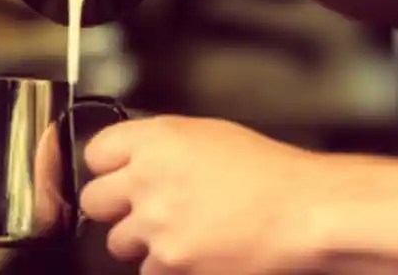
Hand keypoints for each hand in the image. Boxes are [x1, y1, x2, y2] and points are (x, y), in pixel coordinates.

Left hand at [80, 116, 333, 273]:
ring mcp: (157, 225)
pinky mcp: (171, 263)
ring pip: (117, 242)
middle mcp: (149, 180)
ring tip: (178, 231)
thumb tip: (132, 157)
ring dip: (141, 241)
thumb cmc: (269, 174)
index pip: (95, 153)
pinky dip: (166, 266)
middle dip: (115, 207)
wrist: (303, 212)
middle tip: (140, 208)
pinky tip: (194, 251)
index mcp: (157, 140)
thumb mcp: (208, 136)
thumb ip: (161, 145)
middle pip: (94, 201)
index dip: (108, 166)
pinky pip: (147, 270)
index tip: (116, 175)